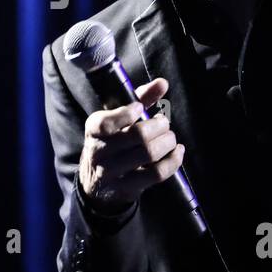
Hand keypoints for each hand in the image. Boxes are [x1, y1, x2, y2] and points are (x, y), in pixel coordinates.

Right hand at [78, 78, 183, 215]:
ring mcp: (112, 172)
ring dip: (168, 142)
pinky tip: (177, 152)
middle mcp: (99, 151)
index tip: (140, 108)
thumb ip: (140, 98)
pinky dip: (173, 161)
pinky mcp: (127, 188)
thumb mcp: (118, 119)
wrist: (96, 185)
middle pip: (138, 136)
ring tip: (170, 138)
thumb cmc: (112, 142)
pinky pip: (157, 174)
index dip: (128, 113)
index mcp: (94, 130)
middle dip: (159, 126)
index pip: (107, 122)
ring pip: (149, 154)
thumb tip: (163, 83)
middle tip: (164, 123)